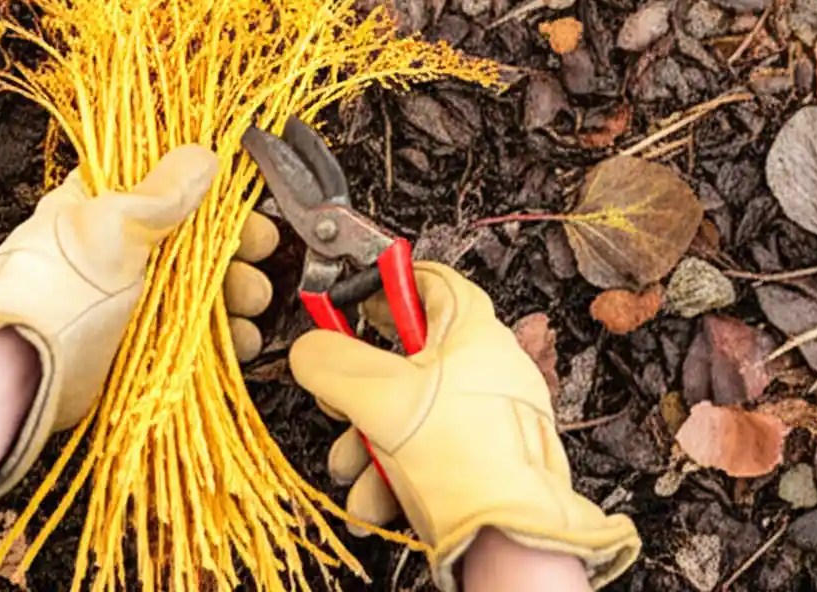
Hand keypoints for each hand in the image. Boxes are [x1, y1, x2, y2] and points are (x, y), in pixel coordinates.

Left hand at [0, 145, 268, 500]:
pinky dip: (222, 339)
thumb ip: (161, 193)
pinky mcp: (139, 349)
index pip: (173, 192)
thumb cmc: (55, 289)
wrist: (19, 372)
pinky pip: (193, 337)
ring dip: (235, 298)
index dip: (217, 204)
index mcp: (106, 208)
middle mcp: (121, 253)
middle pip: (195, 246)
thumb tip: (202, 155)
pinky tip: (241, 341)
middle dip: (235, 255)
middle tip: (255, 264)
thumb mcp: (111, 227)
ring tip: (249, 305)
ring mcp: (132, 303)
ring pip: (200, 293)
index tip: (249, 217)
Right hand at [289, 262, 639, 590]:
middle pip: (404, 358)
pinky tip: (376, 499)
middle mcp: (483, 367)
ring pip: (408, 413)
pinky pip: (426, 452)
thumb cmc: (462, 455)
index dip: (384, 289)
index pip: (427, 281)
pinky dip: (394, 472)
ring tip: (353, 470)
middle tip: (338, 406)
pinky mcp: (481, 459)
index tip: (352, 306)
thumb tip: (308, 348)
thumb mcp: (379, 398)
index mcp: (471, 330)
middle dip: (357, 394)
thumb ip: (332, 364)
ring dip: (367, 444)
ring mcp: (483, 415)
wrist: (508, 534)